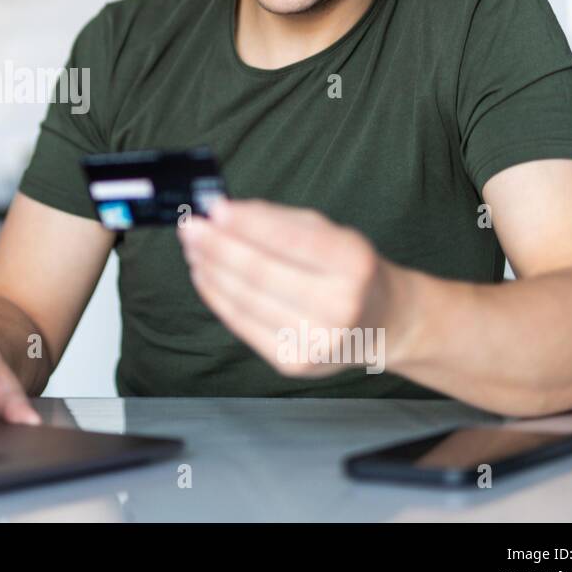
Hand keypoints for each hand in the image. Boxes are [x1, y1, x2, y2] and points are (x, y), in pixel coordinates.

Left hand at [177, 198, 412, 377]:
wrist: (381, 323)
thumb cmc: (349, 271)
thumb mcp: (330, 233)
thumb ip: (279, 222)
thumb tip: (223, 214)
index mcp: (354, 262)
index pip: (290, 239)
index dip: (247, 223)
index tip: (214, 209)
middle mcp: (340, 304)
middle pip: (260, 272)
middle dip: (217, 246)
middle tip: (190, 227)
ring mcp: (317, 340)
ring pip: (245, 300)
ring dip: (210, 270)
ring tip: (193, 249)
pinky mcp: (295, 363)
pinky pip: (242, 326)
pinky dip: (216, 298)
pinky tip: (204, 276)